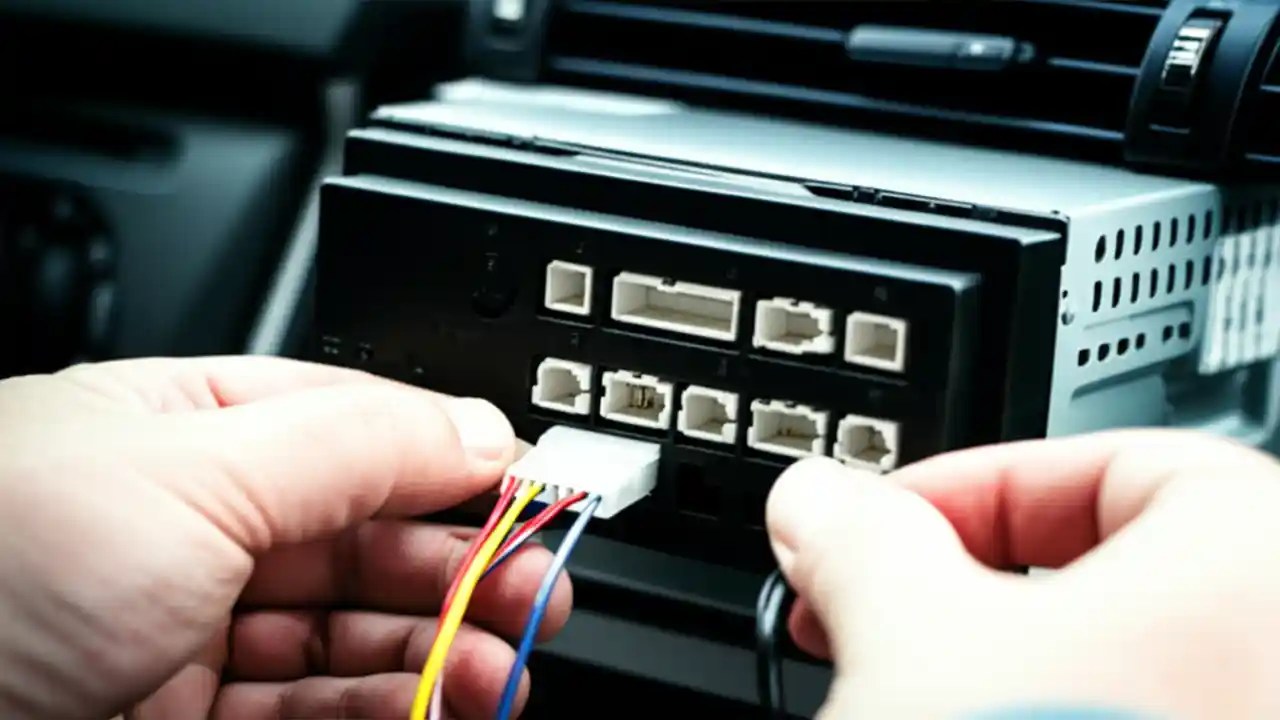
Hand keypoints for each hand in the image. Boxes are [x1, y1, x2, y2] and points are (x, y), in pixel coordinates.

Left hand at [0, 356, 569, 719]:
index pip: (357, 429)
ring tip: (506, 664)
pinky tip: (446, 702)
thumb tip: (479, 426)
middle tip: (538, 589)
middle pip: (366, 533)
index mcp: (182, 429)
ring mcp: (187, 630)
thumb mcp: (191, 471)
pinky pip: (314, 706)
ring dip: (441, 645)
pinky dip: (391, 705)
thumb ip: (355, 442)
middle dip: (463, 560)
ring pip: (350, 629)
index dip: (455, 457)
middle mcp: (187, 524)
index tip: (538, 492)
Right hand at [767, 430, 1279, 718]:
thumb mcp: (912, 635)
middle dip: (962, 589)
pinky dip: (1046, 715)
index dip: (965, 488)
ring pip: (1112, 661)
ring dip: (993, 663)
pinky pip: (1131, 716)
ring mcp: (1256, 714)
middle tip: (877, 622)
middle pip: (1102, 568)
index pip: (1103, 464)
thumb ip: (860, 536)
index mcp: (1260, 556)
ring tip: (910, 699)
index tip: (884, 530)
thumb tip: (819, 502)